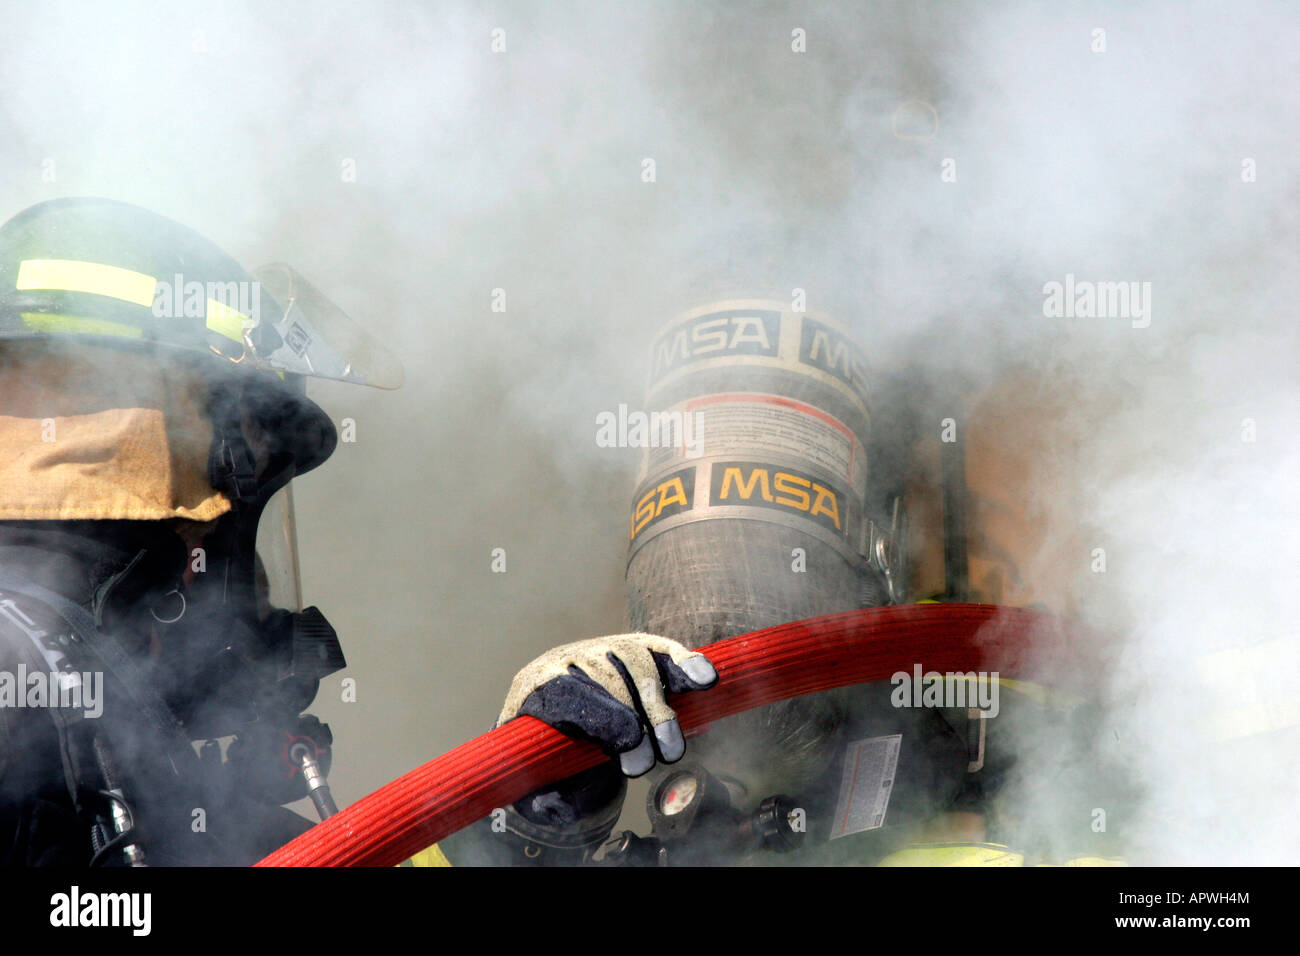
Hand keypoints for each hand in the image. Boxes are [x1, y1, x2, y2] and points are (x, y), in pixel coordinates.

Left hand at [498, 633, 717, 776]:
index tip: (629, 744)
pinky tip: (706, 679)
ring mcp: (604, 648)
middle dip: (635, 718)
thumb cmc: (546, 751)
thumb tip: (555, 804)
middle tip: (649, 762)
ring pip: (636, 661)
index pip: (567, 689)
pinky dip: (685, 664)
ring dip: (659, 704)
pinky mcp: (634, 647)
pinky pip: (661, 650)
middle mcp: (569, 658)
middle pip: (608, 676)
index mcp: (536, 687)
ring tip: (673, 747)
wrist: (553, 714)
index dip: (603, 715)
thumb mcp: (535, 776)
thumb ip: (542, 794)